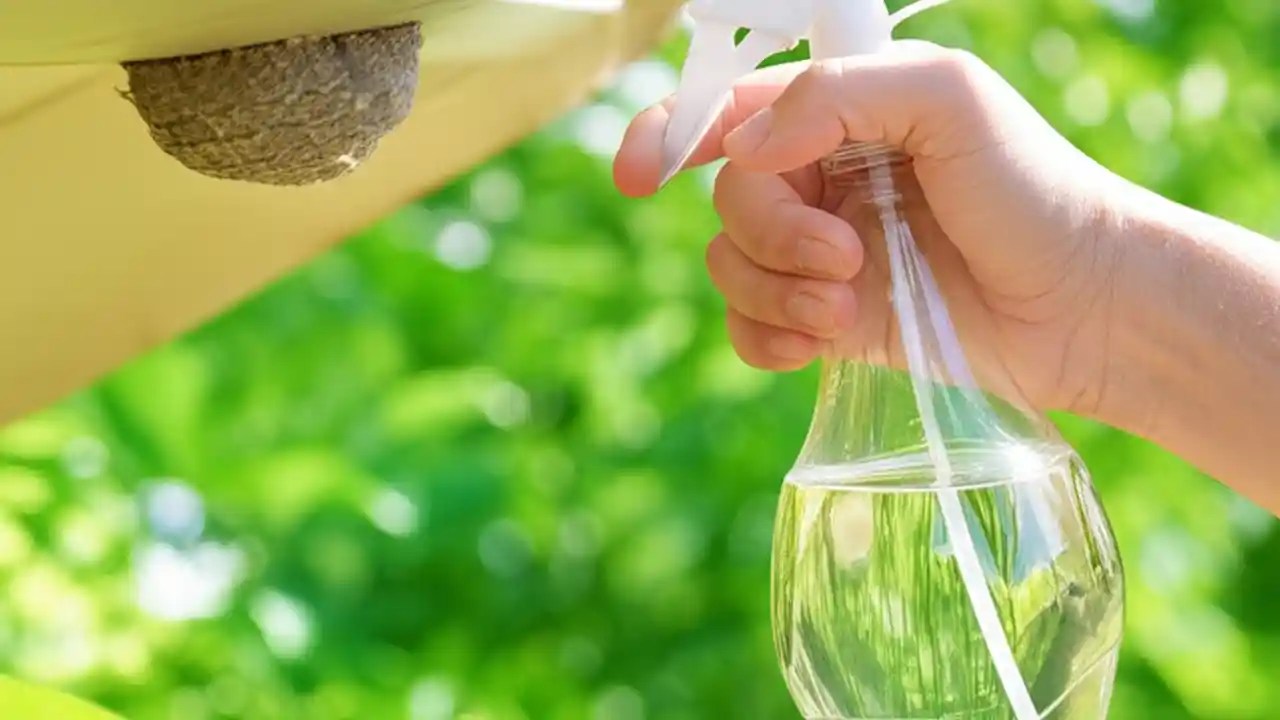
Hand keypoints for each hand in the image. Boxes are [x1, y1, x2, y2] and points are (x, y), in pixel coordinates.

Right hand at [614, 42, 1129, 415]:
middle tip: (847, 257)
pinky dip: (767, 339)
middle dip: (774, 233)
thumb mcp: (949, 100)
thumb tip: (744, 149)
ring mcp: (820, 254)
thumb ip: (839, 93)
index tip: (639, 175)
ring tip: (851, 307)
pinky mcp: (828, 321)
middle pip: (727, 197)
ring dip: (779, 291)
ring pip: (730, 265)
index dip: (670, 134)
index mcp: (841, 112)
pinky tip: (817, 347)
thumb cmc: (1032, 190)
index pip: (730, 110)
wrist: (1081, 308)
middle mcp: (821, 178)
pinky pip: (750, 328)